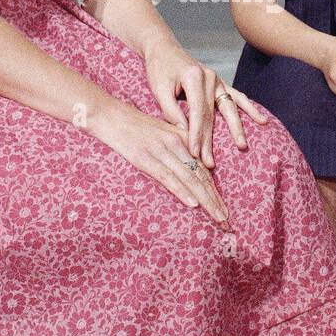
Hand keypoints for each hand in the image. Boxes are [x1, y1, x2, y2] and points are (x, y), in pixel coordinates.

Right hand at [86, 97, 231, 229]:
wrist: (109, 114)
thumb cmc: (134, 125)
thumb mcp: (161, 131)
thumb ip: (178, 146)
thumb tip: (192, 166)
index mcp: (182, 138)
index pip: (204, 169)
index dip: (216, 191)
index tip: (225, 209)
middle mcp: (176, 144)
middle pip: (201, 176)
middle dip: (215, 200)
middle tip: (227, 221)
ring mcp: (161, 151)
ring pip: (189, 179)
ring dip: (205, 201)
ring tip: (218, 218)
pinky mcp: (144, 158)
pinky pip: (167, 177)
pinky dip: (181, 191)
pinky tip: (193, 204)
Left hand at [142, 37, 268, 169]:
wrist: (163, 48)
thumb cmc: (158, 68)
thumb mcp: (159, 89)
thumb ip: (172, 111)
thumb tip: (185, 134)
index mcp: (195, 77)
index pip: (197, 112)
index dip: (196, 134)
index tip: (194, 153)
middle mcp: (210, 78)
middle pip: (212, 115)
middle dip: (210, 140)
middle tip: (209, 163)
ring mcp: (218, 80)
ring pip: (227, 109)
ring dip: (235, 129)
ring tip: (241, 146)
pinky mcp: (220, 83)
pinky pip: (237, 97)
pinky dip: (249, 109)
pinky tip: (261, 120)